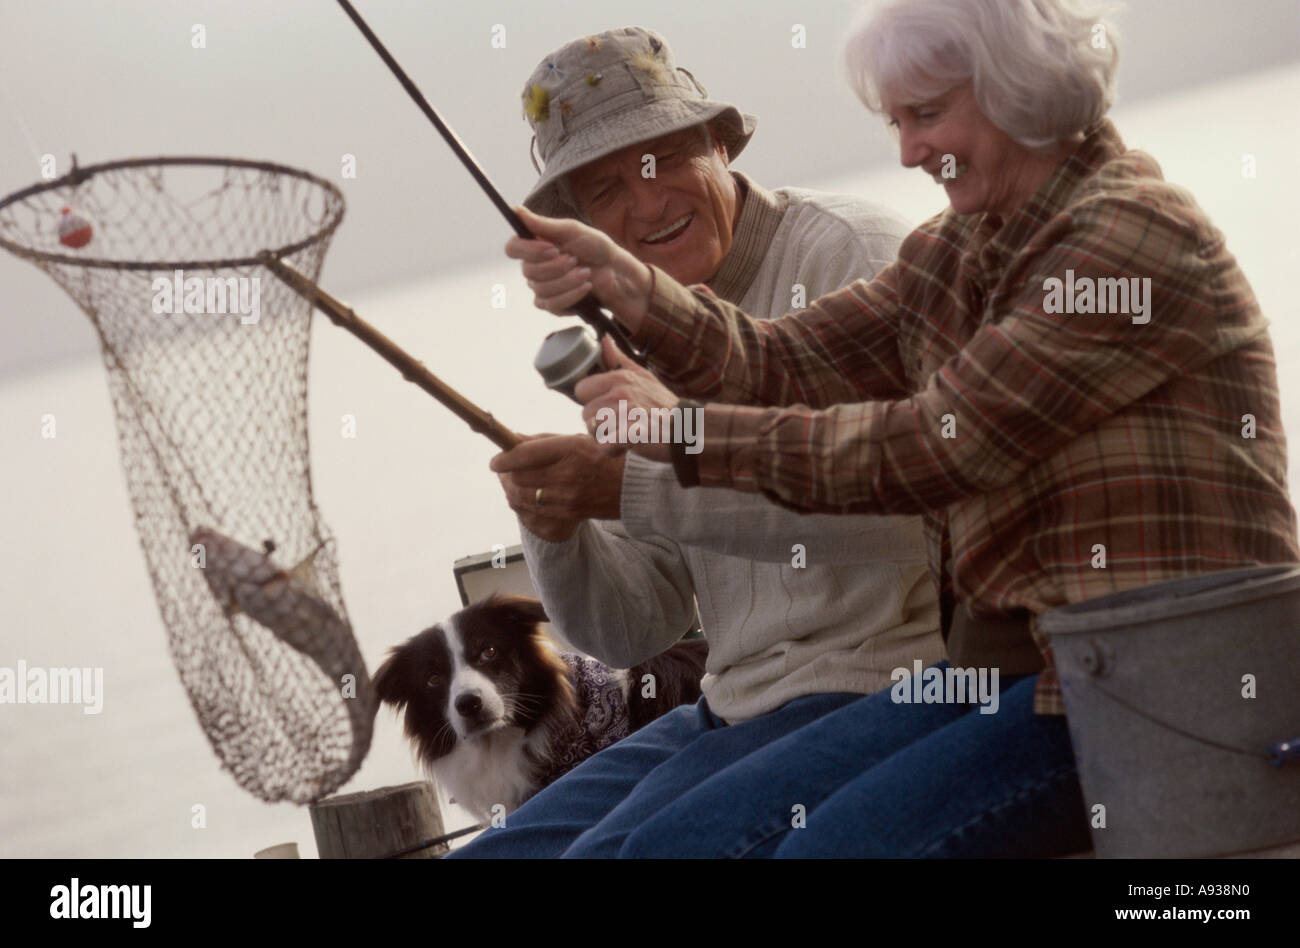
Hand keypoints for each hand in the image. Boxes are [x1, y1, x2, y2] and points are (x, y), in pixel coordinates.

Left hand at [490, 433, 626, 541]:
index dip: (504, 459)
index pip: (525, 454)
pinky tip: (527, 496)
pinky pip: (535, 511)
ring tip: (513, 483)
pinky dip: (525, 504)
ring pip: (523, 497)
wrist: (632, 486)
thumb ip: (544, 441)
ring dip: (513, 490)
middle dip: (507, 474)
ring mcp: (568, 496)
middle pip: (519, 477)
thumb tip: (514, 439)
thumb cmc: (603, 457)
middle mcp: (567, 473)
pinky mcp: (569, 513)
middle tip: (504, 470)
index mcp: (569, 448)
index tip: (496, 461)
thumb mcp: (576, 440)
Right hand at [506, 205, 653, 333]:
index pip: (513, 248)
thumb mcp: (571, 230)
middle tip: (575, 259)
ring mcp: (542, 288)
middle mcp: (534, 267)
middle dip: (556, 266)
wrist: (614, 271)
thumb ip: (543, 223)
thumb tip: (517, 209)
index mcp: (535, 246)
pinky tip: (585, 287)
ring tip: (585, 272)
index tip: (552, 248)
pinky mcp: (553, 305)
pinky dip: (571, 295)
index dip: (529, 250)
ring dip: (567, 280)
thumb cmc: (594, 247)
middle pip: (528, 271)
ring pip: (541, 289)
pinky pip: (552, 305)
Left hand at [575, 336, 678, 462]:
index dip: (593, 402)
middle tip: (620, 424)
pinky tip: (627, 446)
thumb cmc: (664, 406)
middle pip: (585, 414)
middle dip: (599, 424)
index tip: (610, 407)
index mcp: (621, 377)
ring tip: (625, 434)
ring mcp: (626, 413)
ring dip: (606, 438)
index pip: (581, 389)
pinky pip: (605, 446)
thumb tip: (604, 340)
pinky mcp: (631, 434)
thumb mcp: (644, 377)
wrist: (689, 430)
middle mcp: (621, 392)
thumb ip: (619, 360)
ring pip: (594, 431)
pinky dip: (614, 451)